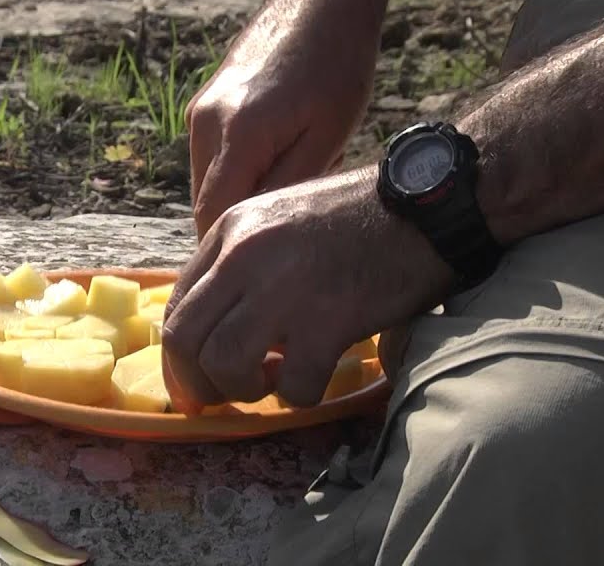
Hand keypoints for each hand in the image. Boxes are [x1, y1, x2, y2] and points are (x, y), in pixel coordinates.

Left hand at [160, 167, 454, 412]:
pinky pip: (290, 386)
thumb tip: (222, 320)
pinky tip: (315, 378)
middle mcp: (244, 256)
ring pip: (222, 364)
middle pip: (184, 337)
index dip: (179, 354)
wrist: (427, 205)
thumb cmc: (362, 214)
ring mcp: (282, 288)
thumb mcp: (282, 218)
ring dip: (242, 390)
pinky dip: (299, 396)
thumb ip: (245, 260)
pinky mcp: (325, 321)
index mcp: (230, 228)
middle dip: (195, 382)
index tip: (194, 380)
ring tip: (272, 382)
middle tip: (222, 397)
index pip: (176, 303)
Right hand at [185, 2, 378, 238]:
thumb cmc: (338, 66)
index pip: (210, 220)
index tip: (264, 268)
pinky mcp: (205, 104)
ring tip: (294, 182)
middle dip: (240, 225)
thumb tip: (257, 234)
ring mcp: (200, 111)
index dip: (231, 252)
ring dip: (243, 196)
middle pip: (204, 204)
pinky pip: (213, 159)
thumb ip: (285, 189)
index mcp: (236, 135)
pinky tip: (282, 156)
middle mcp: (204, 123)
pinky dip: (240, 171)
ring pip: (208, 182)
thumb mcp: (328, 137)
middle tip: (289, 227)